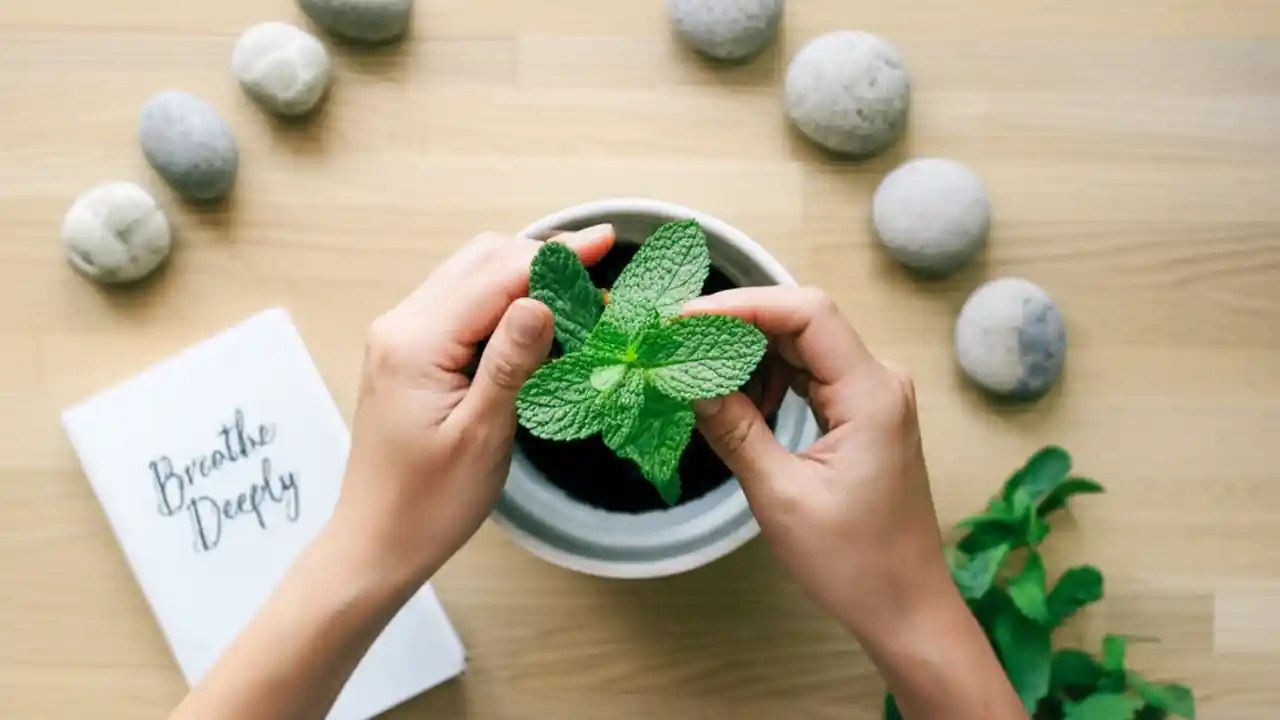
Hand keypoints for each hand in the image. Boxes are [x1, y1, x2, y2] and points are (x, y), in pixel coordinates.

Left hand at [333, 225, 615, 587]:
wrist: (376, 542)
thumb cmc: (427, 504)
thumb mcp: (482, 436)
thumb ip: (511, 363)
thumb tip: (543, 301)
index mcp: (415, 344)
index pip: (496, 277)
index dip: (555, 256)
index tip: (605, 240)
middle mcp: (401, 327)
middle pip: (481, 261)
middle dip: (542, 259)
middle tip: (599, 271)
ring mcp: (400, 337)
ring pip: (471, 277)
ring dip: (524, 276)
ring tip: (578, 293)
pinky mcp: (408, 353)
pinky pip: (461, 304)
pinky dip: (503, 300)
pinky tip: (537, 320)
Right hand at [685, 287, 1022, 718]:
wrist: (906, 608)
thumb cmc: (855, 563)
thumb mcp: (780, 495)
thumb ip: (734, 429)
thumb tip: (686, 380)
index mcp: (871, 394)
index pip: (805, 313)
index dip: (742, 306)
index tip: (684, 320)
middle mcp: (879, 382)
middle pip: (802, 323)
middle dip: (736, 327)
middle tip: (676, 343)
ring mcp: (874, 398)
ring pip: (802, 348)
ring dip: (749, 356)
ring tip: (698, 377)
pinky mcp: (863, 416)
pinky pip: (811, 376)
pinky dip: (769, 380)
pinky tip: (736, 403)